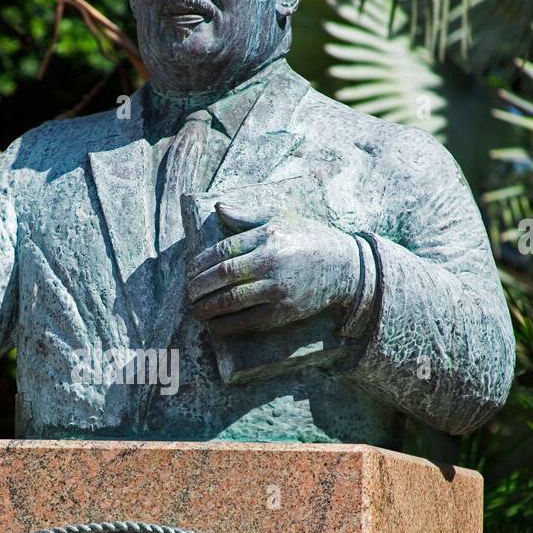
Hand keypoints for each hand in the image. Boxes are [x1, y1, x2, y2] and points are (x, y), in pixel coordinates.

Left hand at [186, 199, 360, 334]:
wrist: (344, 266)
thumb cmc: (307, 238)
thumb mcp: (279, 218)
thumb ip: (247, 214)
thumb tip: (217, 208)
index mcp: (267, 236)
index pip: (222, 250)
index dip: (199, 264)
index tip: (189, 272)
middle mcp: (271, 262)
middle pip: (223, 276)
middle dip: (199, 287)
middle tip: (188, 293)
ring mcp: (278, 289)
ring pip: (231, 301)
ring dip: (207, 308)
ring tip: (196, 310)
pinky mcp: (283, 311)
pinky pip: (247, 321)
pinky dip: (225, 325)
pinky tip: (214, 324)